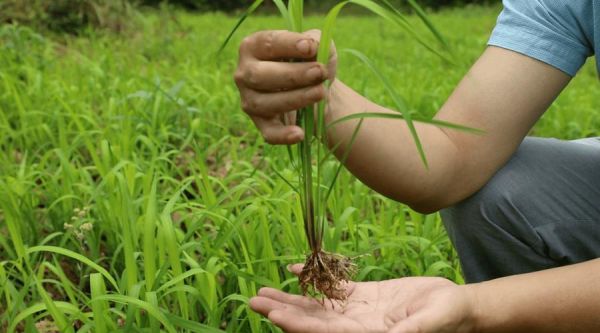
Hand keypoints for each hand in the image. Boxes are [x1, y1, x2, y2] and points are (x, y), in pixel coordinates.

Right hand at [234, 30, 336, 144]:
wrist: (317, 91)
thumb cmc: (311, 62)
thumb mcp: (316, 45)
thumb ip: (314, 39)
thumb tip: (311, 46)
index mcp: (254, 47)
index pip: (267, 44)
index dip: (288, 45)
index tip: (310, 48)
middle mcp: (244, 73)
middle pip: (259, 75)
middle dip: (292, 74)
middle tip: (319, 72)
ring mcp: (249, 100)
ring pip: (264, 103)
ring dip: (295, 98)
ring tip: (320, 93)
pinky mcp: (261, 123)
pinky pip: (268, 132)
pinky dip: (283, 135)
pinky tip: (300, 134)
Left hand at [249, 264, 477, 332]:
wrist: (458, 306)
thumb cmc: (449, 317)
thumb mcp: (428, 324)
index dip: (298, 324)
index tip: (274, 314)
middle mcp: (357, 327)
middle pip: (312, 321)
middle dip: (284, 311)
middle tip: (255, 301)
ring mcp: (359, 312)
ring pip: (318, 306)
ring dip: (291, 299)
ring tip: (264, 292)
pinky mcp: (365, 296)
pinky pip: (335, 288)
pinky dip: (315, 279)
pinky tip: (295, 269)